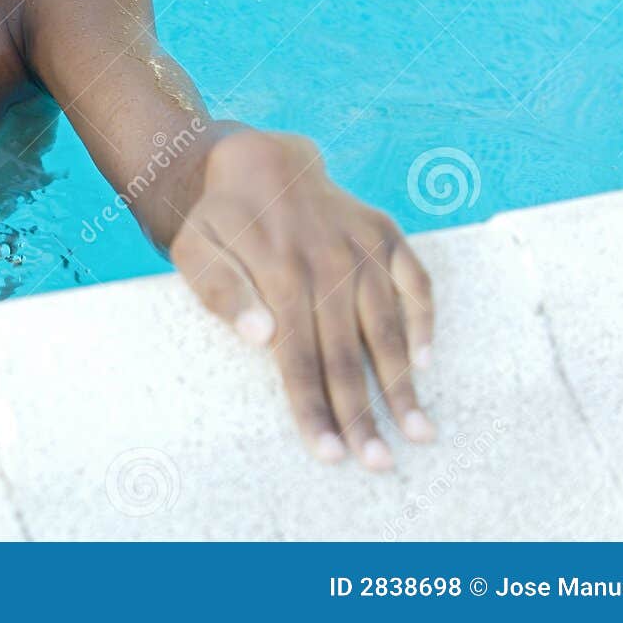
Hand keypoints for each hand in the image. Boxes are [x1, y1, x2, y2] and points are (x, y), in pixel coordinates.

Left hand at [170, 130, 434, 470]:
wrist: (259, 160)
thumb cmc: (222, 220)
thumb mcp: (195, 248)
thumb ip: (220, 291)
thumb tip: (260, 337)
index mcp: (278, 271)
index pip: (298, 357)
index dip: (314, 407)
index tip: (329, 454)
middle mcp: (327, 260)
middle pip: (347, 352)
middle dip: (363, 413)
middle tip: (379, 462)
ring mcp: (361, 245)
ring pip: (387, 325)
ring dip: (403, 382)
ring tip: (418, 431)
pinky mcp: (386, 233)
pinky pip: (415, 281)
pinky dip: (425, 321)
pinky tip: (427, 363)